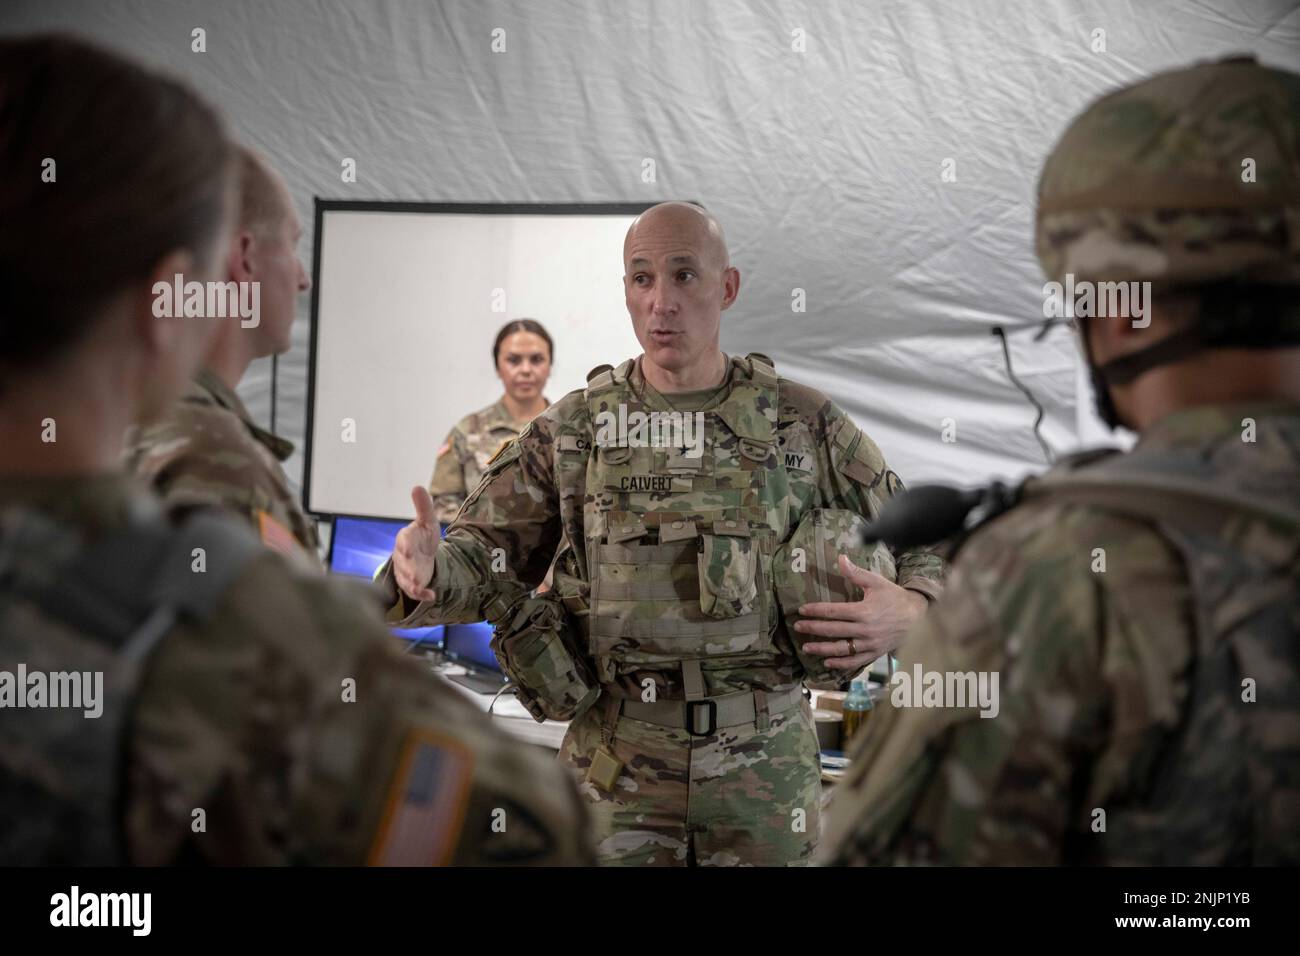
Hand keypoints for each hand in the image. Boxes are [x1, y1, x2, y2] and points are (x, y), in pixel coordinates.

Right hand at [393, 485, 439, 602]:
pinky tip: (432, 596)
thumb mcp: (427, 521)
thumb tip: (417, 486)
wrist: (423, 556)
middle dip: (407, 567)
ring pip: (406, 578)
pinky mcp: (412, 585)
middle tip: (413, 573)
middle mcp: (403, 556)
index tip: (407, 547)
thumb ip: (423, 506)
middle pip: (404, 562)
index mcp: (406, 539)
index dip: (404, 544)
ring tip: (419, 586)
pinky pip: (415, 591)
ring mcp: (406, 571)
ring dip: (412, 583)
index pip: (403, 540)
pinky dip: (422, 594)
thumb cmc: (422, 537)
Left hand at [795, 554, 927, 670]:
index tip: (802, 610)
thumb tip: (840, 558)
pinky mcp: (874, 653)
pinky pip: (855, 661)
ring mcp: (870, 644)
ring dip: (822, 649)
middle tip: (797, 627)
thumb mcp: (876, 582)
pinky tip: (827, 662)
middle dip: (813, 629)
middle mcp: (865, 630)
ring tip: (806, 648)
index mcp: (864, 611)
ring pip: (841, 649)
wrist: (918, 618)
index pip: (834, 611)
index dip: (816, 611)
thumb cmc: (894, 597)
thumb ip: (856, 573)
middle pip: (833, 630)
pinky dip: (840, 663)